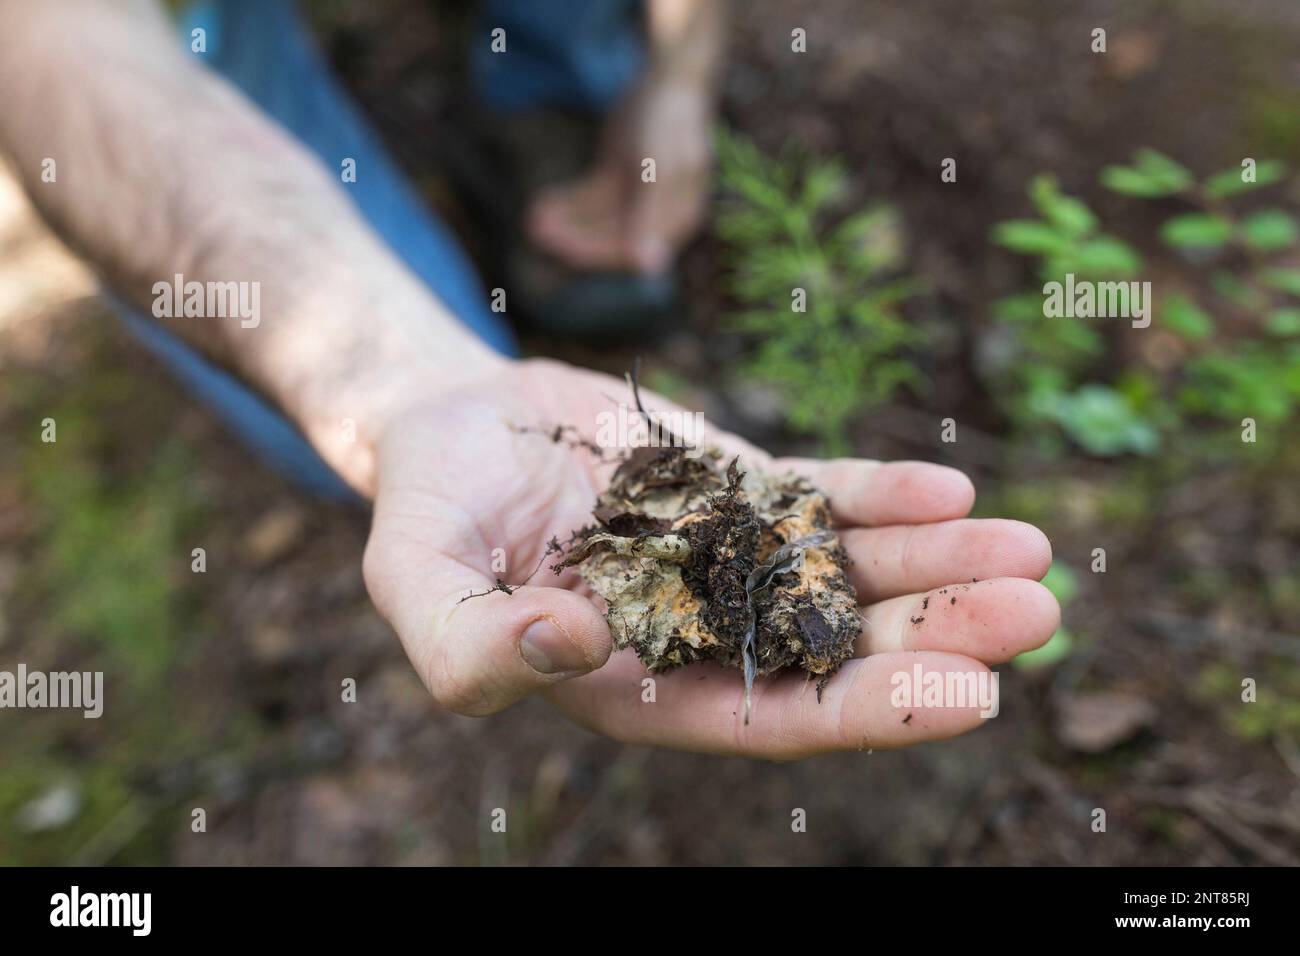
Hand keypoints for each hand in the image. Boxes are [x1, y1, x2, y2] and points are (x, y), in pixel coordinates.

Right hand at [362, 359, 1058, 758]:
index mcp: (641, 682)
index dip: (868, 710)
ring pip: (847, 570)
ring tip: (1034, 551)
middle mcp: (703, 628)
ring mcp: (730, 552)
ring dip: (939, 567)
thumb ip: (473, 642)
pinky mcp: (738, 484)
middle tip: (1036, 613)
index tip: (971, 696)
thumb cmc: (425, 515)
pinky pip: (822, 495)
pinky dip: (883, 496)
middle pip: (836, 645)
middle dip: (936, 634)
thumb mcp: (417, 584)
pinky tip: (953, 492)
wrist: (453, 422)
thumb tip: (573, 642)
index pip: (770, 714)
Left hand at [525, 79, 712, 275]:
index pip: (629, 251)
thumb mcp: (659, 170)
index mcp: (674, 220)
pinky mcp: (616, 178)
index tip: (558, 248)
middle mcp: (655, 215)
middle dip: (572, 236)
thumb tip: (647, 268)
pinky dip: (567, 202)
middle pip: (608, 238)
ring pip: (594, 220)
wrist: (667, 79)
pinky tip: (542, 202)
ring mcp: (635, 197)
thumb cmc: (669, 123)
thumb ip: (649, 217)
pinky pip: (588, 198)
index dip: (593, 253)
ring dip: (565, 222)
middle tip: (534, 229)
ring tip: (532, 219)